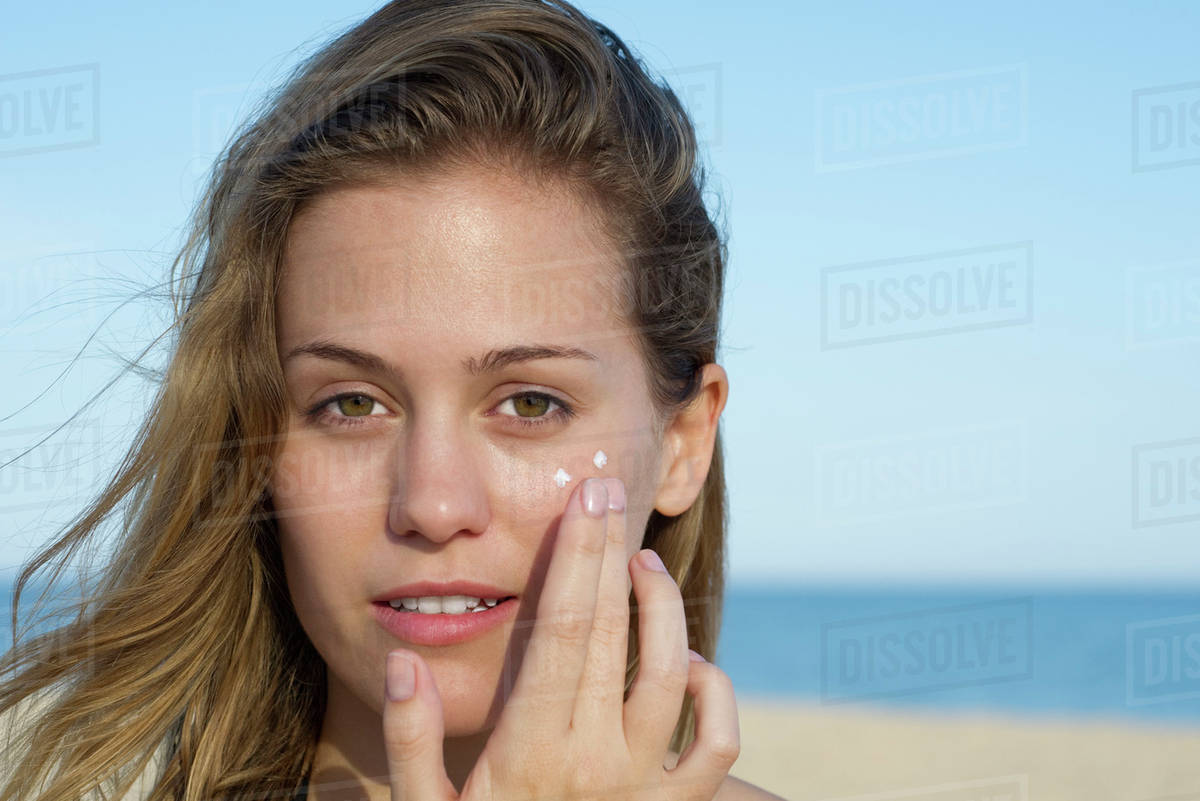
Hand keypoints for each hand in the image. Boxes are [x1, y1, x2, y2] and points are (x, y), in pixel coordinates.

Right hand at [380, 476, 739, 800]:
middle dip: (611, 552)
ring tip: (640, 567)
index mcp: (531, 753)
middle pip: (614, 635)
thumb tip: (405, 661)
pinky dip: (716, 694)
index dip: (576, 557)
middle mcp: (597, 764)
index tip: (585, 499)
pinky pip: (717, 748)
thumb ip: (412, 742)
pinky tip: (692, 662)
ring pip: (675, 678)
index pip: (563, 631)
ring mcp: (643, 790)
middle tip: (610, 493)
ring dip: (665, 611)